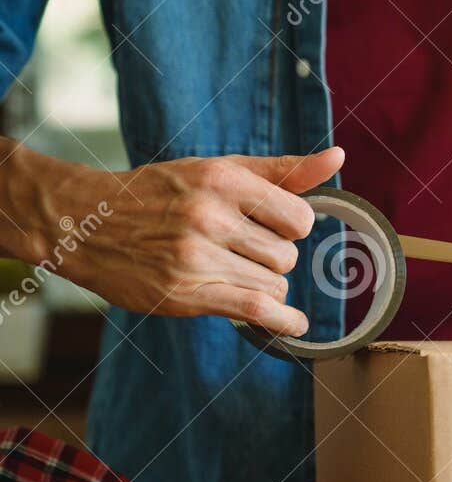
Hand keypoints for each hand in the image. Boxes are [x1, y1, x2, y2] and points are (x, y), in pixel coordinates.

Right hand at [15, 147, 344, 336]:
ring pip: (273, 285)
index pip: (300, 218)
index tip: (272, 227)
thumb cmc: (158, 194)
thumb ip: (281, 171)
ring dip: (261, 284)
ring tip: (226, 270)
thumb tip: (337, 159)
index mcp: (221, 181)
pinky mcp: (185, 293)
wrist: (83, 222)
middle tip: (237, 250)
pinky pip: (258, 311)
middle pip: (287, 256)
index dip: (291, 227)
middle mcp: (208, 216)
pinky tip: (291, 322)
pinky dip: (283, 321)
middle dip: (272, 258)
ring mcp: (195, 257)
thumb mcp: (216, 170)